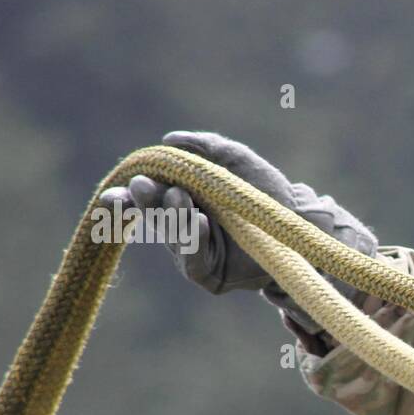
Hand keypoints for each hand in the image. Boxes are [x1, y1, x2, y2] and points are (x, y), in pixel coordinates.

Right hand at [101, 131, 377, 331]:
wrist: (296, 221)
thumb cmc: (262, 190)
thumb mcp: (234, 160)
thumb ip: (205, 147)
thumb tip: (170, 140)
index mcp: (175, 197)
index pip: (142, 198)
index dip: (125, 195)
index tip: (117, 189)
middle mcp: (177, 226)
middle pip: (150, 216)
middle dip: (143, 201)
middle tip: (142, 188)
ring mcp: (191, 252)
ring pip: (171, 236)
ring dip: (172, 215)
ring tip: (181, 197)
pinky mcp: (208, 274)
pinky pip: (193, 261)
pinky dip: (194, 241)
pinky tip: (200, 223)